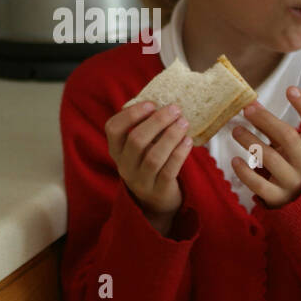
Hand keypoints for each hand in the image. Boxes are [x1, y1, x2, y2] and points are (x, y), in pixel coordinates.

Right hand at [105, 101, 193, 218]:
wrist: (157, 200)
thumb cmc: (150, 162)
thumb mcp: (141, 147)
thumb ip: (146, 127)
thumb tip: (165, 100)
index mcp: (116, 150)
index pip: (113, 129)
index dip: (131, 114)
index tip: (152, 103)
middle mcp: (124, 166)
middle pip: (136, 140)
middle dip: (157, 122)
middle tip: (175, 109)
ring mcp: (140, 181)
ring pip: (153, 156)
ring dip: (170, 136)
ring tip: (184, 122)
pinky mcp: (158, 191)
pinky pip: (168, 170)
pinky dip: (179, 153)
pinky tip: (188, 141)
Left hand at [230, 87, 300, 207]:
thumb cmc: (293, 165)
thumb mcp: (291, 147)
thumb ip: (274, 128)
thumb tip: (251, 105)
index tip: (290, 89)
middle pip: (287, 137)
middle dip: (266, 120)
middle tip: (247, 109)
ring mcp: (292, 182)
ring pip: (269, 158)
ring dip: (250, 142)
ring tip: (235, 131)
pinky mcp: (278, 198)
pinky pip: (259, 185)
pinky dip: (245, 172)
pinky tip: (234, 160)